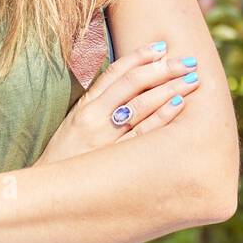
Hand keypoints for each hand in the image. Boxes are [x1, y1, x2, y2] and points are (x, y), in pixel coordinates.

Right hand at [37, 41, 199, 164]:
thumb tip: (129, 83)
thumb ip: (98, 104)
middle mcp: (94, 118)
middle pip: (133, 84)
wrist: (50, 195)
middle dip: (163, 69)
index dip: (139, 56)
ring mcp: (105, 139)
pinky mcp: (116, 161)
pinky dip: (162, 117)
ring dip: (170, 88)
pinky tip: (179, 104)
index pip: (115, 72)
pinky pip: (144, 134)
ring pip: (142, 106)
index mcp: (85, 106)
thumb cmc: (66, 159)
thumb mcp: (74, 125)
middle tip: (188, 61)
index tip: (161, 47)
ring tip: (192, 78)